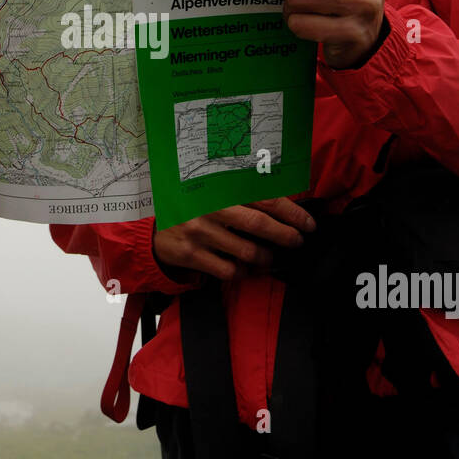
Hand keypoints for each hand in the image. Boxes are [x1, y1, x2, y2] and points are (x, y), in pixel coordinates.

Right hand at [152, 198, 316, 281]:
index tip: (308, 224)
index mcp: (219, 187)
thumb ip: (243, 196)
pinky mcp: (191, 254)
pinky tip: (243, 267)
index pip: (264, 199)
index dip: (291, 212)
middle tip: (297, 242)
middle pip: (259, 224)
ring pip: (247, 251)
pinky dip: (242, 272)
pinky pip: (229, 270)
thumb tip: (286, 207)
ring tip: (269, 257)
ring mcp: (200, 232)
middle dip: (285, 236)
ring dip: (265, 258)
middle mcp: (209, 207)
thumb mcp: (214, 192)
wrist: (151, 224)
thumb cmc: (192, 207)